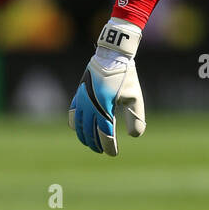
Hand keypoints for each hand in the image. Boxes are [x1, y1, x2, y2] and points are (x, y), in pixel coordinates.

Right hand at [69, 19, 145, 156]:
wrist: (111, 56)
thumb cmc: (126, 76)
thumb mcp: (135, 97)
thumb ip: (135, 117)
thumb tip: (134, 136)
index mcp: (105, 106)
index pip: (105, 133)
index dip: (108, 146)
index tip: (113, 153)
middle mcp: (91, 105)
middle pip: (90, 132)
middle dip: (96, 144)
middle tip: (103, 150)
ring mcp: (82, 100)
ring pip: (79, 125)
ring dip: (84, 137)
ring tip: (91, 144)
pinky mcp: (78, 94)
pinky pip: (73, 113)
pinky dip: (75, 124)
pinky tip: (80, 128)